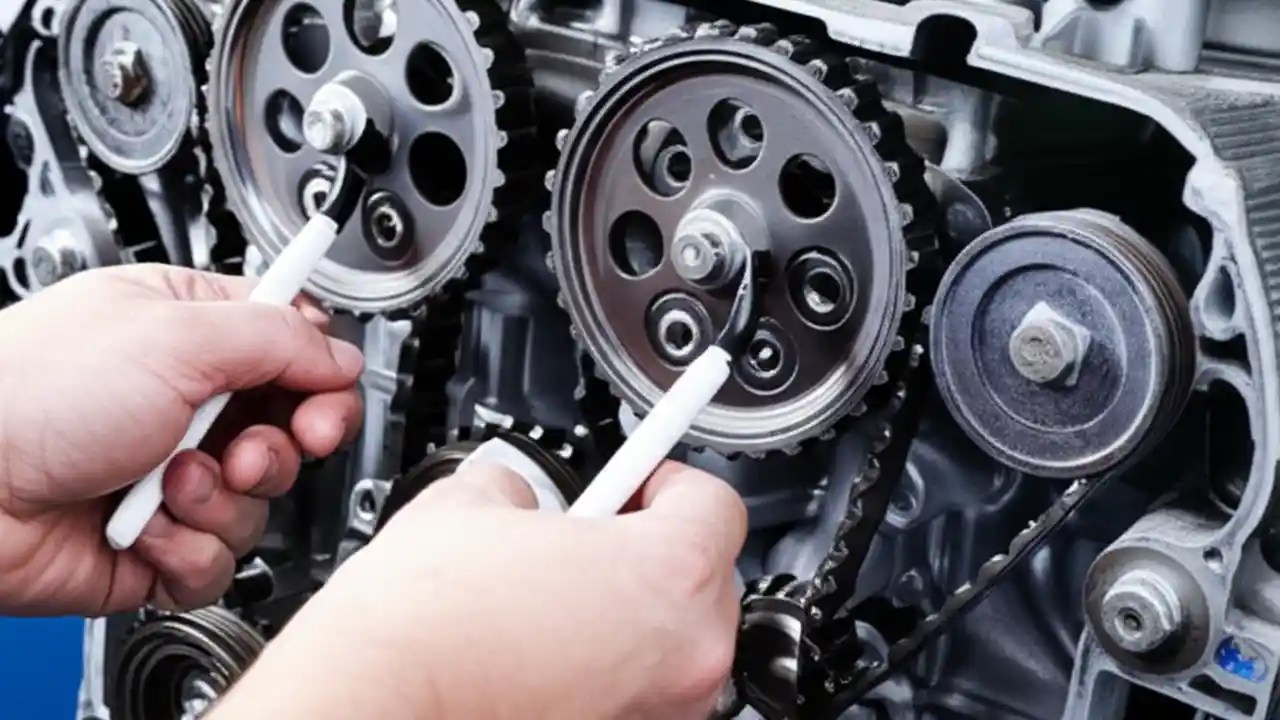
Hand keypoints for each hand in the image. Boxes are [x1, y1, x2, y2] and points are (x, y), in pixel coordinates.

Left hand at [0, 265, 363, 615]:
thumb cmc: (31, 391)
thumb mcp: (176, 334)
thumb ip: (279, 337)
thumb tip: (341, 356)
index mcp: (193, 331)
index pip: (295, 350)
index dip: (321, 379)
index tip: (320, 401)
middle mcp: (188, 403)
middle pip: (291, 432)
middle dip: (275, 449)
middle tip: (242, 449)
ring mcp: (175, 474)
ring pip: (261, 502)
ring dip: (219, 499)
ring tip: (166, 483)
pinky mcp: (160, 540)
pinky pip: (220, 558)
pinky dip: (188, 548)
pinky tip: (146, 525)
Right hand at [212, 460, 746, 719]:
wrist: (374, 705)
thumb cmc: (420, 627)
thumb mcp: (471, 500)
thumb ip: (526, 487)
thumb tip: (526, 499)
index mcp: (666, 575)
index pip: (716, 503)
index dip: (670, 479)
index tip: (642, 478)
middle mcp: (685, 655)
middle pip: (706, 577)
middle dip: (651, 549)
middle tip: (589, 538)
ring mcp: (661, 712)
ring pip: (677, 640)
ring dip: (635, 614)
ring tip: (558, 602)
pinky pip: (643, 690)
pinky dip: (612, 669)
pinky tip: (549, 653)